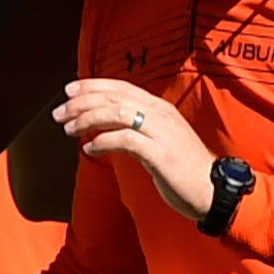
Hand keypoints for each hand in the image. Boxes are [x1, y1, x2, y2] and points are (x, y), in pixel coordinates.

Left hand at [55, 80, 214, 221]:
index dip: (93, 86)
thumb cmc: (184, 167)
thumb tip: (107, 125)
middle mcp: (161, 114)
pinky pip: (124, 140)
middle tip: (60, 113)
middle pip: (115, 98)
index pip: (122, 87)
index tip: (69, 91)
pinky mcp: (160, 153)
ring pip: (117, 113)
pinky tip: (90, 148)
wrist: (213, 188)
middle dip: (82, 102)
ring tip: (69, 129)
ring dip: (87, 119)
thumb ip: (139, 128)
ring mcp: (162, 132)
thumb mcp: (161, 139)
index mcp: (161, 108)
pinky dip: (103, 141)